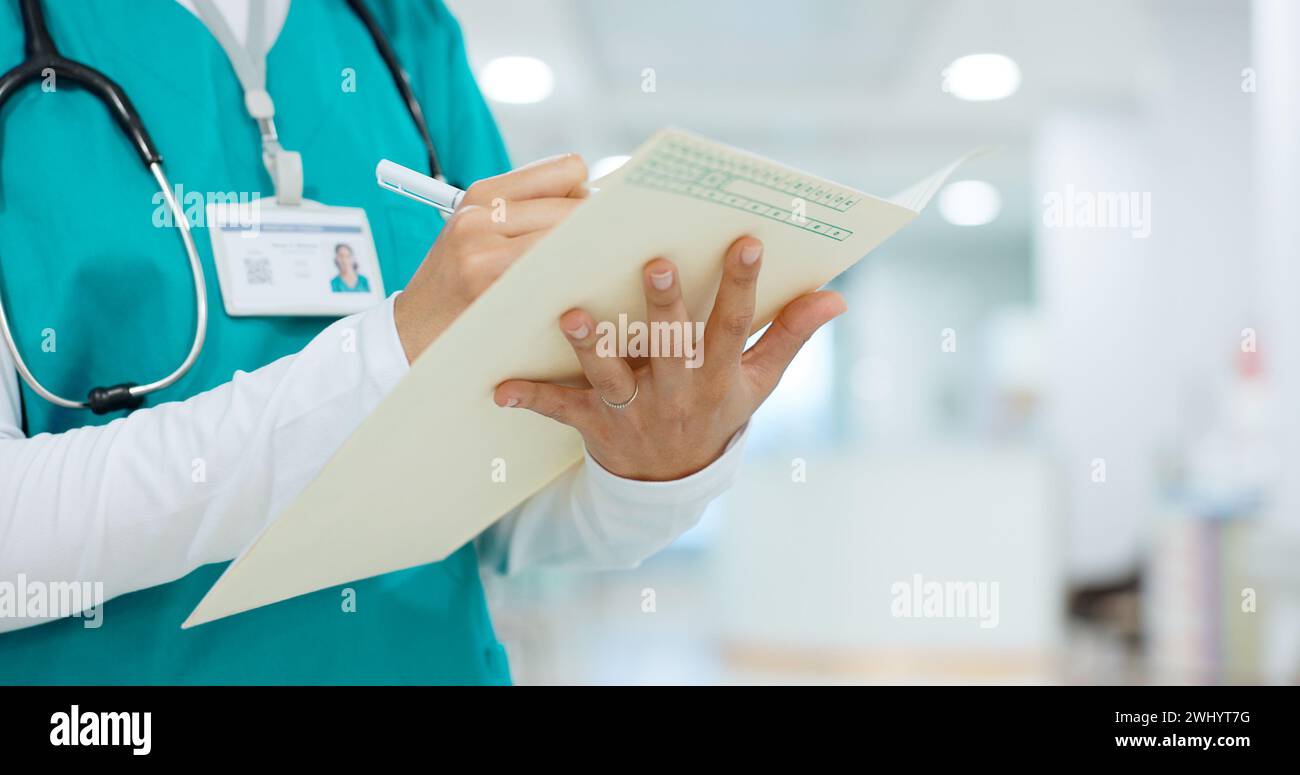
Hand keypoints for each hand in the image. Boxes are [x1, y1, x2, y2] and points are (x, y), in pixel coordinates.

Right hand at [394, 154, 587, 362]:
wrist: (409, 335)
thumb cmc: (457, 283)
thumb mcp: (477, 232)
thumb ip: (529, 211)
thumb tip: (599, 201)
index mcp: (483, 193)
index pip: (569, 170)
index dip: (589, 194)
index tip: (596, 218)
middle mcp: (482, 217)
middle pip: (577, 207)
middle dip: (599, 229)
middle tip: (611, 252)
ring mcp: (485, 255)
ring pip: (571, 242)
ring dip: (592, 259)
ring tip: (595, 276)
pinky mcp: (492, 291)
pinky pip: (558, 280)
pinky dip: (575, 286)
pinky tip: (576, 300)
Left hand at [494, 237, 846, 480]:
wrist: (671, 480)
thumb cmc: (716, 411)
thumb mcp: (757, 382)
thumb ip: (789, 334)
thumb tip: (835, 296)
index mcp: (718, 372)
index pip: (735, 324)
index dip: (744, 284)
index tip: (747, 240)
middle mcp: (678, 390)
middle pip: (672, 345)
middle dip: (665, 307)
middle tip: (654, 262)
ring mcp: (635, 408)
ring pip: (613, 375)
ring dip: (592, 347)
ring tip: (571, 315)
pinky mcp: (596, 423)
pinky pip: (561, 410)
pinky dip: (531, 399)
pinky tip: (500, 388)